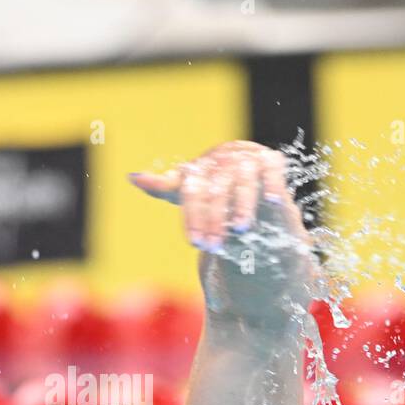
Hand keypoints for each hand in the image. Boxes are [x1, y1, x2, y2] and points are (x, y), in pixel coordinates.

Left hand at [128, 141, 304, 251]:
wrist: (248, 170)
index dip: (193, 218)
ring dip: (242, 205)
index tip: (194, 243)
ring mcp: (245, 159)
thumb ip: (163, 186)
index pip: (191, 193)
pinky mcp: (269, 159)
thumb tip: (131, 176)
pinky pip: (271, 170)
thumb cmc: (212, 185)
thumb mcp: (187, 189)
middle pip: (215, 191)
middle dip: (213, 220)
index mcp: (200, 168)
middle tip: (213, 245)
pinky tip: (273, 201)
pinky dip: (272, 184)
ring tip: (241, 229)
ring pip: (242, 182)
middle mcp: (221, 160)